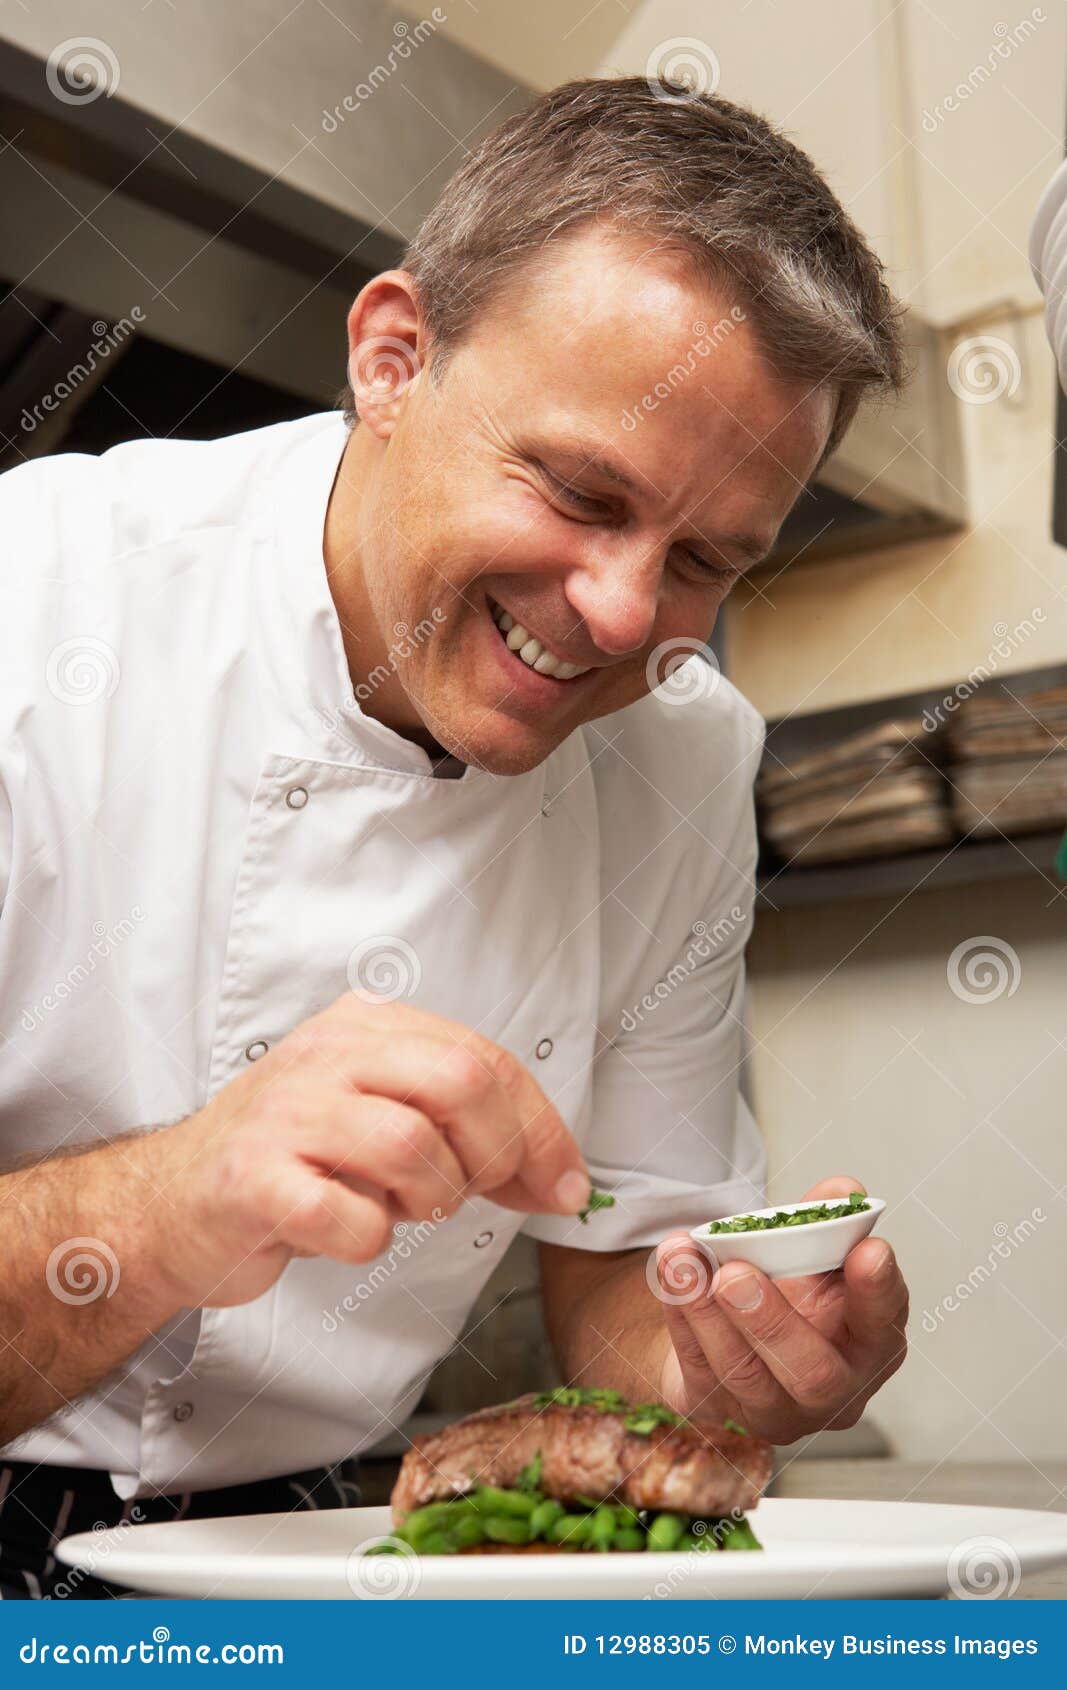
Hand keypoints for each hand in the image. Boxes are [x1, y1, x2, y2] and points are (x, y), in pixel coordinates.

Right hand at [148, 994, 589, 1308]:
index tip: (566, 1185)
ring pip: (413, 1146)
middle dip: (495, 1154)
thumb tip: (561, 1178)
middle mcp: (327, 1054)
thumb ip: (466, 1132)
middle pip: (461, 1082)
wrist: (175, 1203)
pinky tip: (349, 1232)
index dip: (540, 1129)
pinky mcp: (254, 1177)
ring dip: (430, 1200)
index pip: (485, 1059)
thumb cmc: (293, 1164)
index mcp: (367, 1027)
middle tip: (473, 1195)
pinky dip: (368, 1240)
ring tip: (400, 1210)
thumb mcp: (382, 1121)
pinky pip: (348, 1215)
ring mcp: (288, 1112)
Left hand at [654, 1177, 907, 1442]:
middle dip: (771, 1322)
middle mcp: (830, 1392)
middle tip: (736, 1273)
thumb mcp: (816, 1256)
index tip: (869, 1249)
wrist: (732, 1334)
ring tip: (684, 1258)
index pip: (883, 1324)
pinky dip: (680, 1314)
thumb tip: (841, 1191)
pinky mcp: (717, 1411)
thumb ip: (827, 1223)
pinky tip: (672, 1271)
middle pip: (811, 1374)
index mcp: (869, 1347)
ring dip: (706, 1311)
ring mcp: (773, 1412)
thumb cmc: (791, 1292)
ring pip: (742, 1374)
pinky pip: (696, 1367)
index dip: (877, 1290)